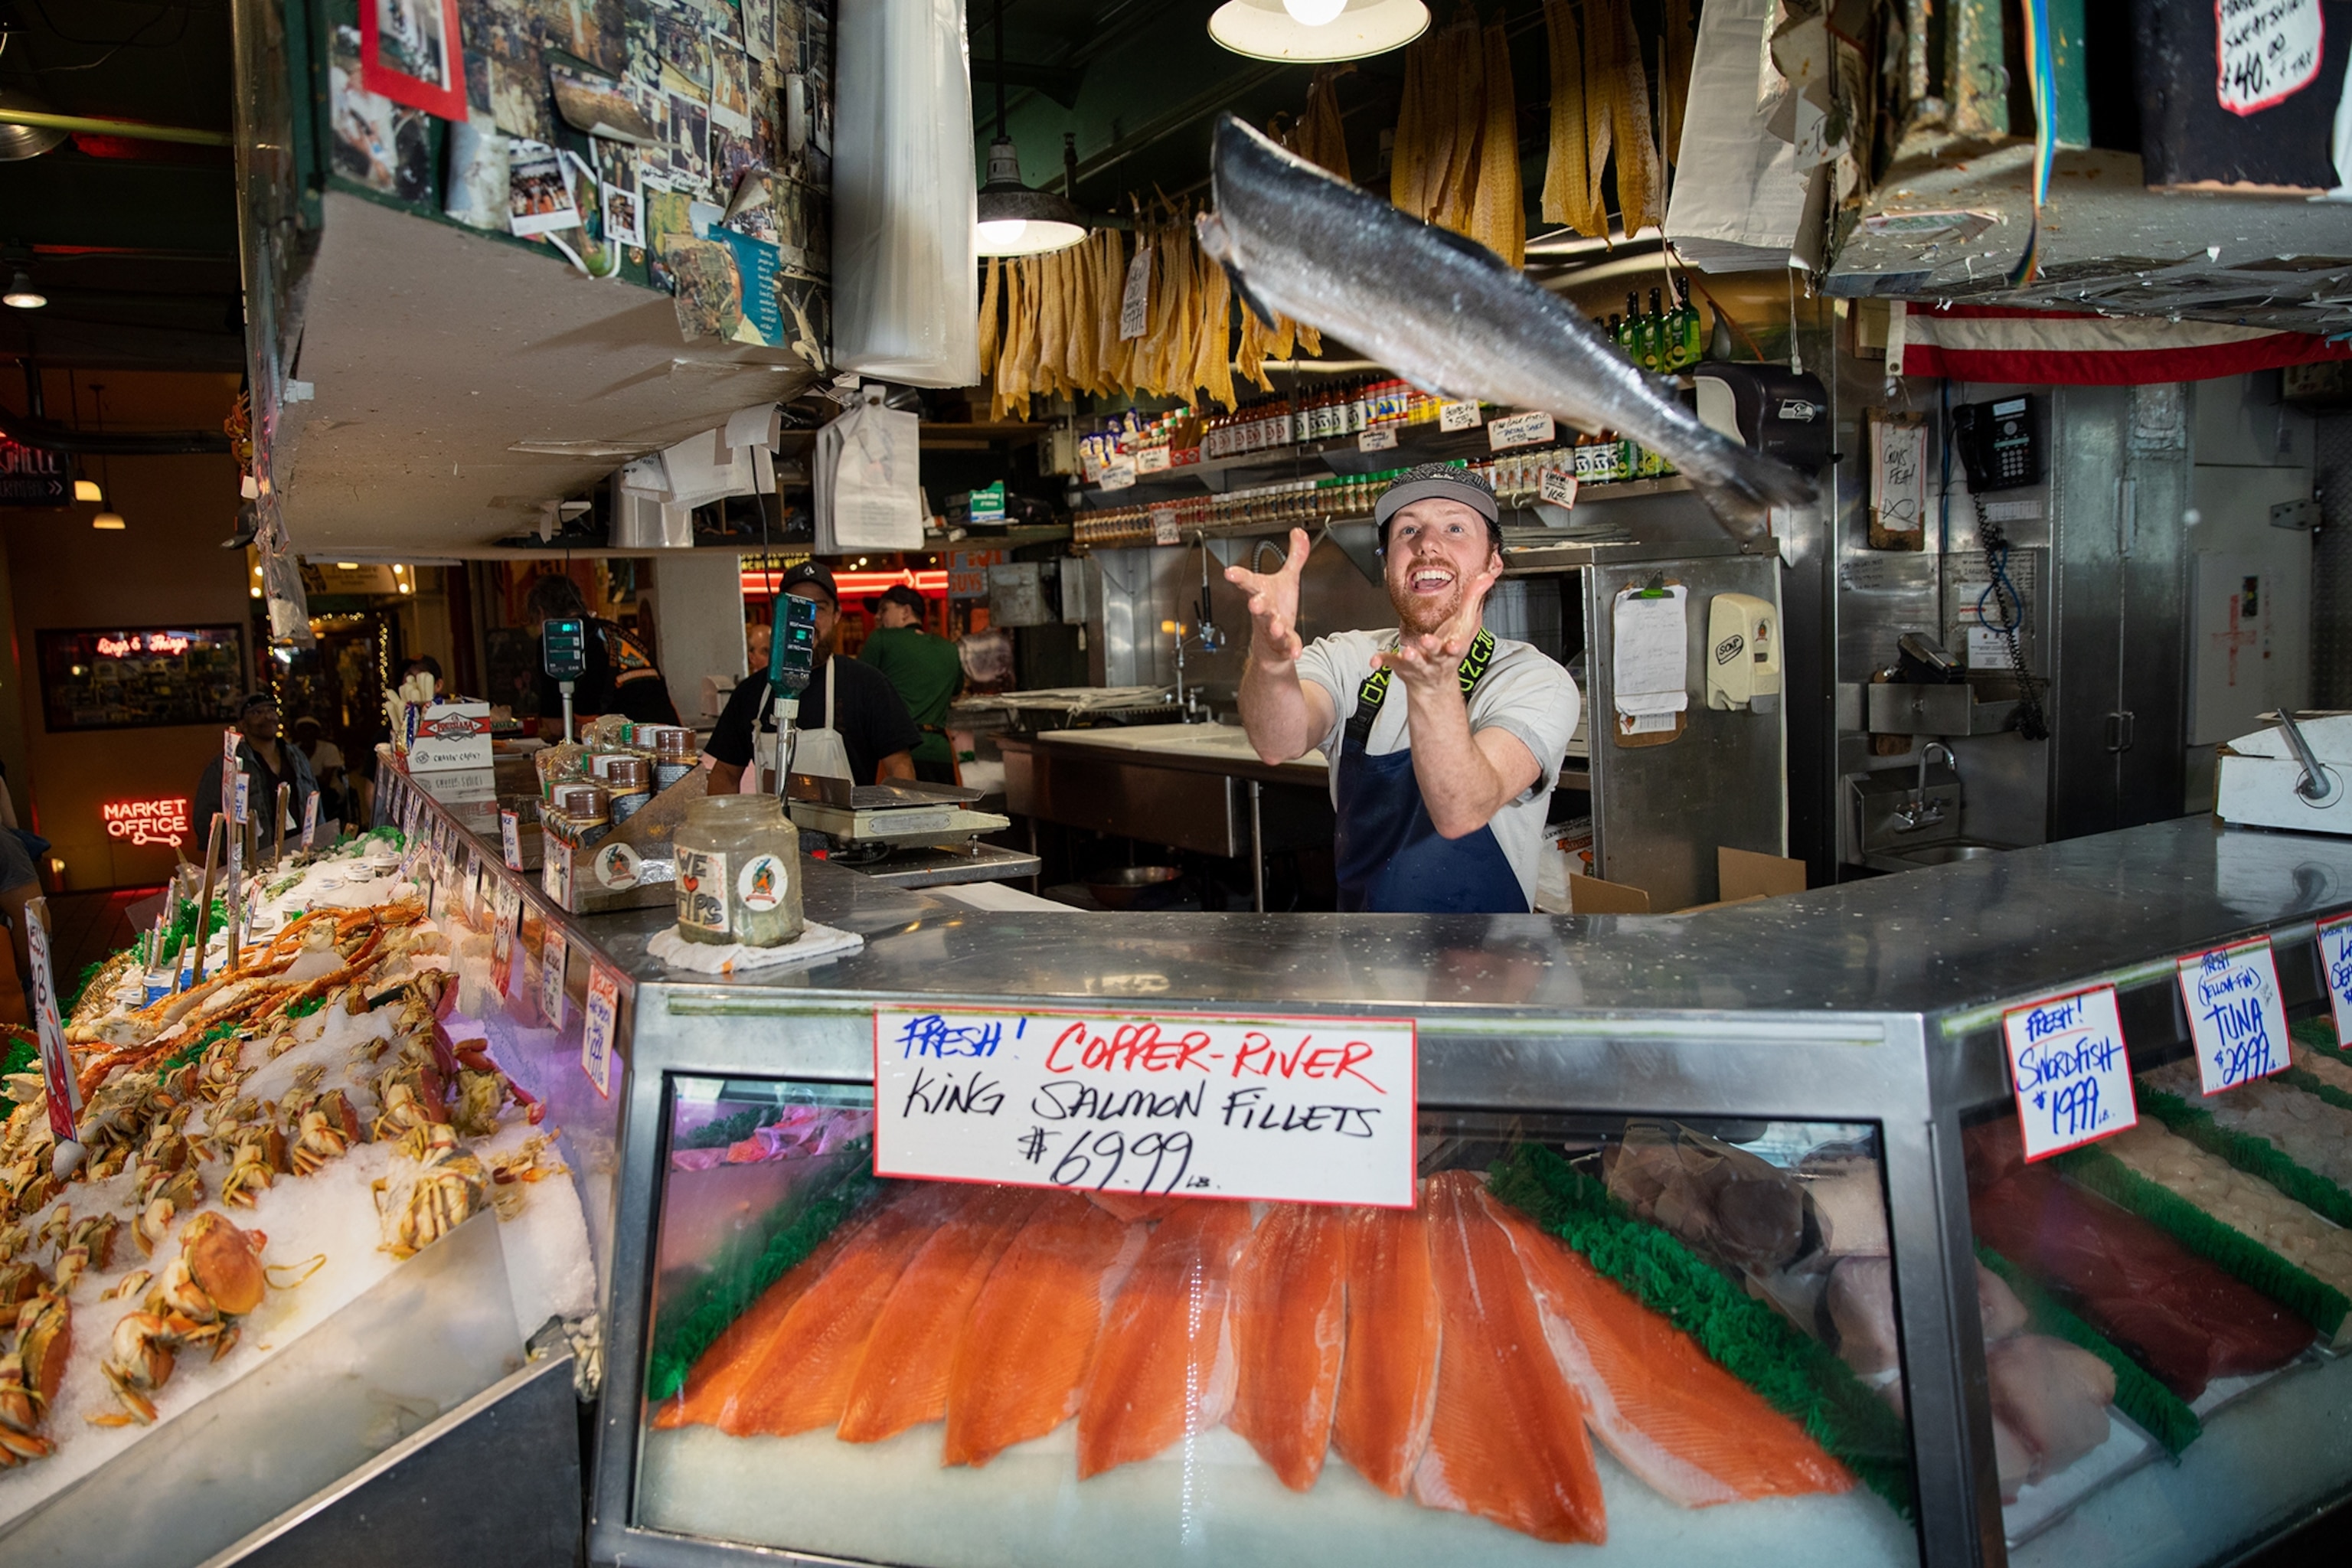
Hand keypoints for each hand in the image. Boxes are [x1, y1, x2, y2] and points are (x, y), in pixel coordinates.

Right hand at [1224, 526, 1312, 664]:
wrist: (1272, 641)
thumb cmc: (1276, 608)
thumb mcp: (1287, 579)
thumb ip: (1294, 556)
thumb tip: (1299, 533)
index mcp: (1261, 592)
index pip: (1248, 581)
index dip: (1238, 576)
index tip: (1230, 572)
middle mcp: (1264, 610)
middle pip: (1258, 604)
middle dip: (1257, 603)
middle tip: (1254, 602)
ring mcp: (1271, 627)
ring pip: (1270, 625)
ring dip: (1273, 626)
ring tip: (1276, 626)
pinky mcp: (1282, 643)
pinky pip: (1286, 645)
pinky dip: (1291, 647)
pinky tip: (1295, 650)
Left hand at [1378, 557, 1503, 691]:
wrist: (1436, 684)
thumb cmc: (1449, 649)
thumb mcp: (1464, 625)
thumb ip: (1473, 599)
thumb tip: (1487, 576)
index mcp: (1453, 648)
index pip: (1457, 646)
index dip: (1456, 645)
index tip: (1454, 644)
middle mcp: (1437, 658)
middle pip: (1436, 653)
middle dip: (1432, 647)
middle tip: (1427, 640)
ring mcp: (1420, 663)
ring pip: (1415, 661)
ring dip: (1412, 656)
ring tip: (1407, 651)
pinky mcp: (1402, 666)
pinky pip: (1392, 663)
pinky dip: (1383, 661)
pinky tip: (1375, 661)